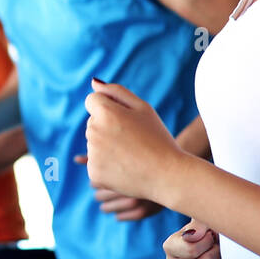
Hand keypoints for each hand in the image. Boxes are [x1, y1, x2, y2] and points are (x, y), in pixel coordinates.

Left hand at [73, 155, 164, 220]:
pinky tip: (117, 214)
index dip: (97, 179)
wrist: (175, 164)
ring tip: (105, 204)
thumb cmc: (146, 153)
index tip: (101, 179)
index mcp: (119, 170)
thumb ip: (98, 154)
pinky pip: (123, 216)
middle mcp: (127, 185)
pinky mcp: (146, 210)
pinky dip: (119, 215)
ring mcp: (137, 199)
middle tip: (100, 193)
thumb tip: (74, 159)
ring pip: (109, 208)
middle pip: (100, 195)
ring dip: (106, 205)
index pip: (95, 181)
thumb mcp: (122, 148)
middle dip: (99, 193)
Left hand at [83, 78, 187, 206]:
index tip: (123, 119)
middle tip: (133, 139)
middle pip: (93, 122)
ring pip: (94, 143)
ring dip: (107, 146)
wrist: (167, 175)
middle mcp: (94, 131)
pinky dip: (106, 164)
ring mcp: (93, 154)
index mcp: (106, 112)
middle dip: (107, 126)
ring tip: (131, 154)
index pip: (91, 101)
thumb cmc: (157, 138)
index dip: (108, 108)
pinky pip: (95, 162)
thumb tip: (93, 83)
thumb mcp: (143, 108)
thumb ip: (116, 92)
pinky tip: (126, 167)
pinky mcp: (94, 172)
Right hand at [163, 220, 219, 258]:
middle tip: (217, 249)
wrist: (217, 247)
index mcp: (169, 246)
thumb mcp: (205, 221)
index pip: (192, 250)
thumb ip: (198, 225)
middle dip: (217, 254)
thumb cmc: (211, 232)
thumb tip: (191, 237)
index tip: (211, 236)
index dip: (210, 242)